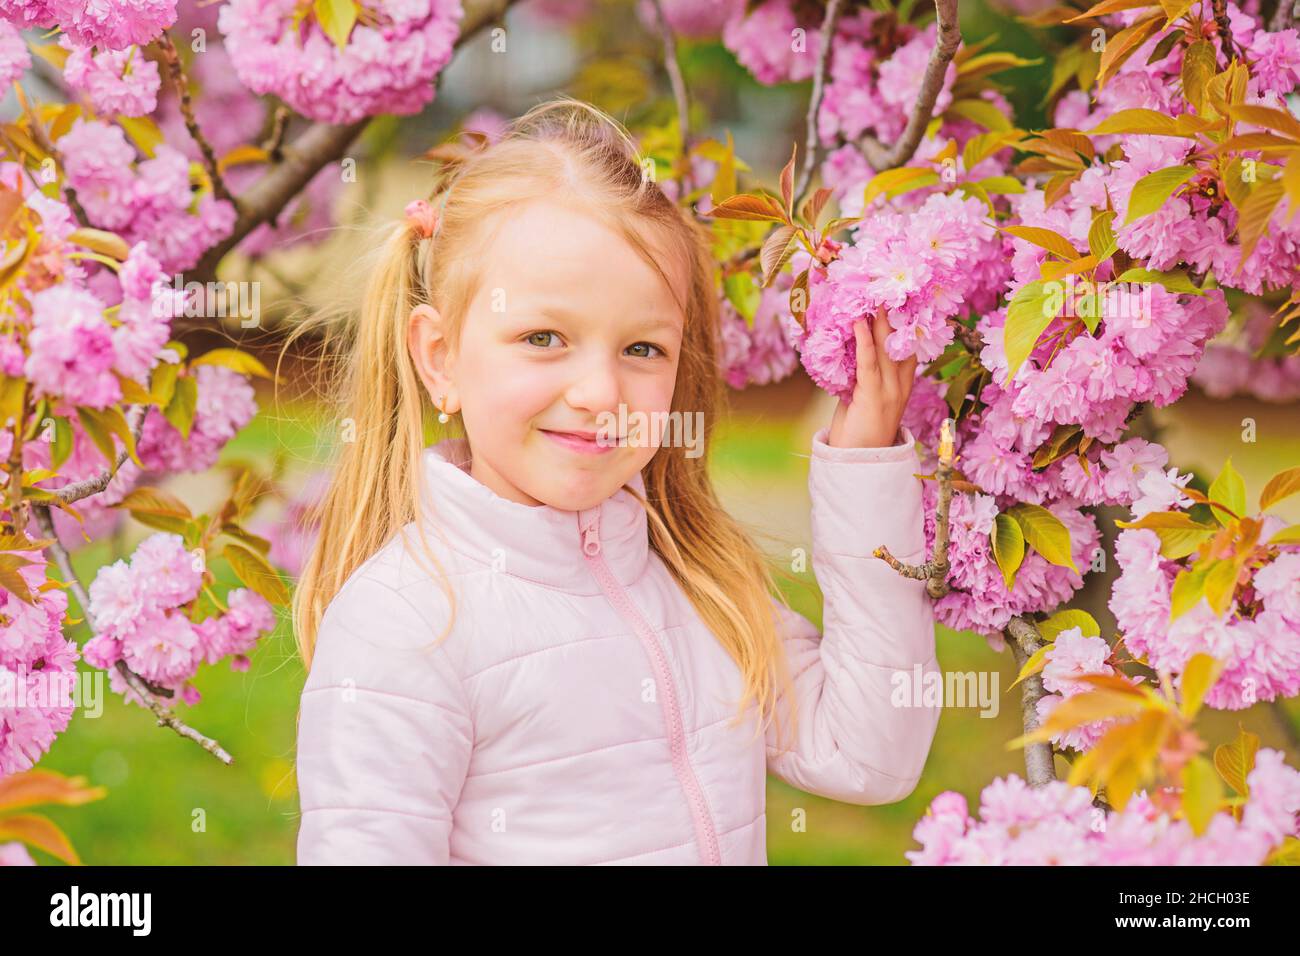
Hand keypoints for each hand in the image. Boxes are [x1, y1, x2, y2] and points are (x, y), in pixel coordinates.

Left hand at [827, 307, 918, 448]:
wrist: (858, 462)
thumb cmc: (857, 430)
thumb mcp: (862, 396)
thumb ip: (862, 375)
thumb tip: (847, 349)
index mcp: (903, 384)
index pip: (909, 347)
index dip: (905, 322)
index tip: (899, 297)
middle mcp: (902, 385)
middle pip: (900, 342)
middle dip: (894, 314)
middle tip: (886, 287)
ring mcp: (890, 391)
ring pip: (887, 348)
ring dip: (879, 320)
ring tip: (872, 296)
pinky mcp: (873, 397)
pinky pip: (869, 363)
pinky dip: (864, 340)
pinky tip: (858, 322)